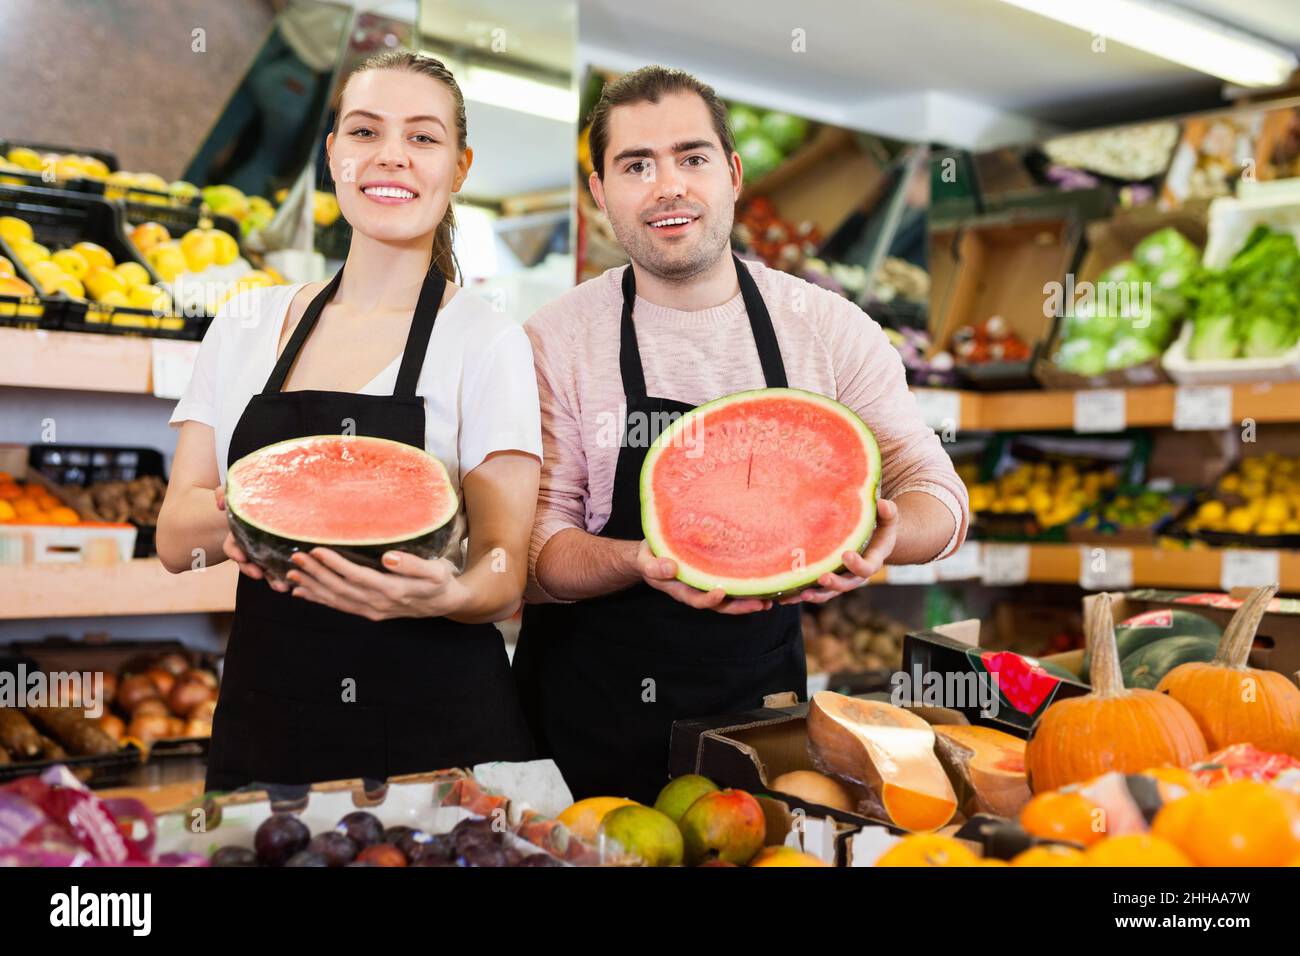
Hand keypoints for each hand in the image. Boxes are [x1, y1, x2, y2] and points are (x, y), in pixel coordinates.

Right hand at [214, 484, 285, 590]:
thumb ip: (227, 497)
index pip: (231, 547)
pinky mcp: (278, 561)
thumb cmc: (256, 503)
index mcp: (239, 535)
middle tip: (259, 574)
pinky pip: (279, 573)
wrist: (276, 508)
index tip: (242, 557)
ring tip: (282, 587)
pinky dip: (284, 579)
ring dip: (272, 580)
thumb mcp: (241, 498)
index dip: (235, 552)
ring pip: (264, 571)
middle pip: (246, 564)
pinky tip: (294, 584)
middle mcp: (249, 548)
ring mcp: (264, 556)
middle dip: (251, 570)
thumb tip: (219, 499)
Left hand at [285, 547, 464, 620]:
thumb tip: (388, 558)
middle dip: (316, 573)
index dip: (335, 564)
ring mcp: (371, 610)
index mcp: (393, 590)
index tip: (317, 550)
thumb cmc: (440, 581)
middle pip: (340, 589)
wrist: (446, 603)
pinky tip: (302, 593)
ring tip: (291, 575)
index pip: (358, 576)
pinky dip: (319, 600)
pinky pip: (339, 607)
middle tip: (296, 558)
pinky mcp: (369, 612)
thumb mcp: (437, 571)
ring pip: (336, 599)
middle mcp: (378, 603)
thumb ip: (413, 565)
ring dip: (312, 587)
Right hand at [636, 540, 771, 614]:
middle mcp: (698, 590)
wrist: (653, 551)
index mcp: (681, 590)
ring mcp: (707, 584)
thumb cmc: (649, 556)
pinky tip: (765, 581)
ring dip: (749, 599)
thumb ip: (653, 567)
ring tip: (770, 600)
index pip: (696, 599)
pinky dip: (748, 585)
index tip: (721, 593)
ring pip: (730, 597)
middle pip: (720, 605)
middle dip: (740, 607)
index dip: (709, 599)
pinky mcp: (715, 573)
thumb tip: (671, 568)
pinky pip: (732, 582)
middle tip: (760, 605)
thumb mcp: (645, 560)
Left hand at [778, 497, 899, 604]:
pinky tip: (785, 596)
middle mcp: (856, 575)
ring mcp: (842, 580)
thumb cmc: (880, 528)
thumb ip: (888, 513)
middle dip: (834, 583)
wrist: (874, 542)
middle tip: (822, 578)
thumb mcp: (888, 519)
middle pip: (847, 585)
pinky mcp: (828, 581)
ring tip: (800, 594)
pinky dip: (801, 594)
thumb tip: (883, 504)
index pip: (867, 568)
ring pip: (829, 592)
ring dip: (815, 595)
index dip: (857, 564)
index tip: (846, 555)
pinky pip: (816, 590)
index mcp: (872, 561)